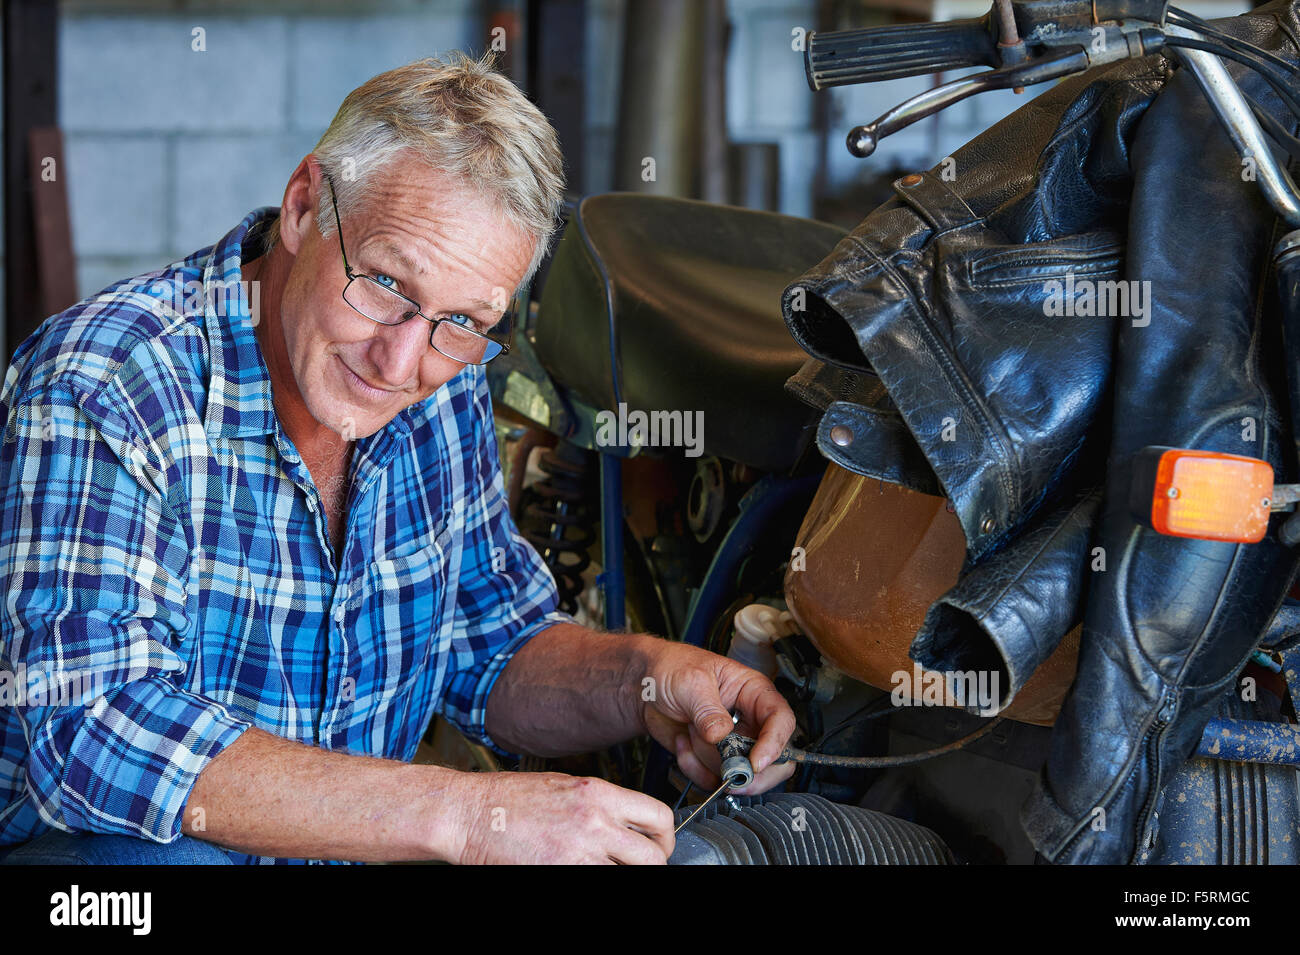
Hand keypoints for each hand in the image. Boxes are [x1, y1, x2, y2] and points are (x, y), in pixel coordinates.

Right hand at [451, 770, 674, 863]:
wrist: (470, 813)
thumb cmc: (509, 799)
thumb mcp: (566, 786)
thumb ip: (601, 805)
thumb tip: (627, 824)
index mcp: (598, 793)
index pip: (659, 816)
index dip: (665, 837)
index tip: (658, 845)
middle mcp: (594, 821)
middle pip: (653, 856)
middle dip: (653, 864)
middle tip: (639, 866)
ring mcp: (578, 851)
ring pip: (628, 874)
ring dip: (622, 873)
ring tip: (607, 867)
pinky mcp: (561, 872)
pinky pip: (595, 882)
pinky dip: (595, 879)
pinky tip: (583, 870)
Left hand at [639, 640, 796, 795]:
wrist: (643, 686)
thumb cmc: (672, 668)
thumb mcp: (691, 682)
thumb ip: (707, 709)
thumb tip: (722, 735)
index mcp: (753, 691)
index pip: (781, 720)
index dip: (774, 744)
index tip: (756, 762)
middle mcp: (748, 719)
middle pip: (774, 758)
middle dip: (749, 770)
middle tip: (729, 774)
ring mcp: (731, 742)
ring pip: (738, 772)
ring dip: (708, 762)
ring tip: (688, 735)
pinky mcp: (712, 758)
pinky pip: (713, 778)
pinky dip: (693, 768)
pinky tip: (681, 743)